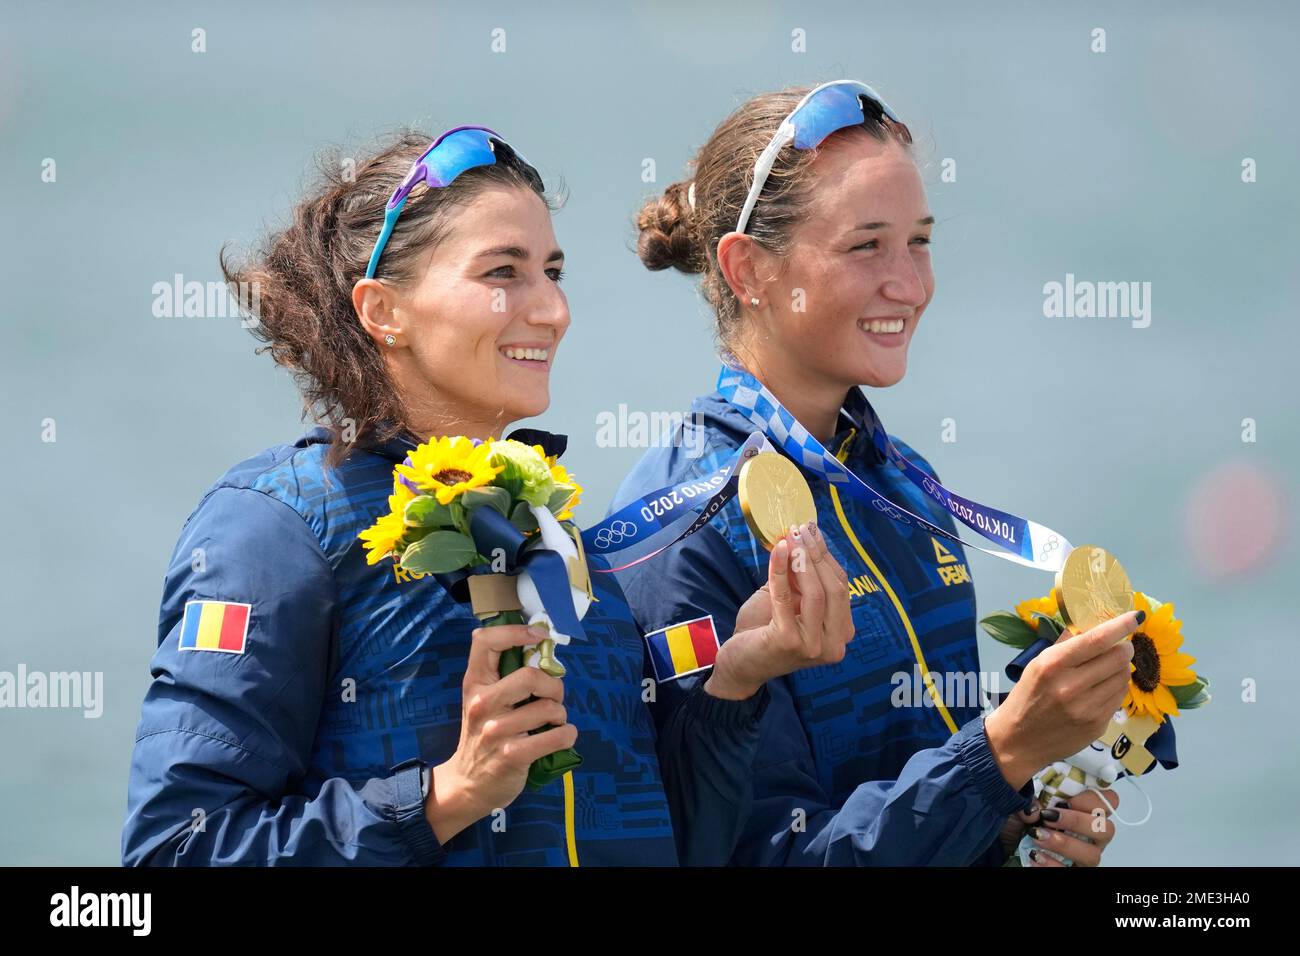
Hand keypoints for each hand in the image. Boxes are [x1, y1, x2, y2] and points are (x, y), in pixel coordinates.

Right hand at [425, 624, 578, 842]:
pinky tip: (560, 737)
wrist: (468, 784)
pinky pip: (558, 736)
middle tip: (552, 698)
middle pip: (530, 676)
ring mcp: (496, 731)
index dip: (516, 631)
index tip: (539, 636)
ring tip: (552, 723)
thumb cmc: (483, 735)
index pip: (485, 641)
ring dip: (561, 716)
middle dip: (553, 686)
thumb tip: (544, 648)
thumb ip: (503, 676)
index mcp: (474, 683)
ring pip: (549, 708)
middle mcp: (482, 703)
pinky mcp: (513, 756)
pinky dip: (567, 735)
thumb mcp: (482, 701)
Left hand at [705, 521, 853, 699]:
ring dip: (802, 559)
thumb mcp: (789, 601)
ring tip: (790, 536)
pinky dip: (781, 571)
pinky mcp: (789, 642)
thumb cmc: (764, 631)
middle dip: (817, 554)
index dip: (827, 557)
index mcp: (842, 633)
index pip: (842, 587)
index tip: (812, 532)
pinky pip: (785, 597)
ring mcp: (815, 646)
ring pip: (816, 592)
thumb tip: (801, 539)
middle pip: (834, 588)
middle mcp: (835, 644)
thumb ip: (800, 578)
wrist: (740, 665)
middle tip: (801, 529)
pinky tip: (778, 551)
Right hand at [984, 610, 1142, 789]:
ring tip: (1108, 668)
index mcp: (1053, 665)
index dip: (1121, 625)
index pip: (1097, 640)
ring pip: (1123, 677)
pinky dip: (1116, 686)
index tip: (1136, 616)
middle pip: (1118, 658)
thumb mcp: (1037, 665)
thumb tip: (1092, 622)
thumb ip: (1065, 644)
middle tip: (1120, 645)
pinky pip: (1120, 697)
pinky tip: (1103, 687)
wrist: (1018, 741)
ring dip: (1122, 667)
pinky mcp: (1098, 725)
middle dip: (1124, 647)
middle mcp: (1071, 686)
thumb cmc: (1026, 697)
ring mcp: (1087, 709)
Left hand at [1024, 790, 1119, 866]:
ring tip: (1037, 836)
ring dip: (1064, 844)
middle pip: (1107, 829)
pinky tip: (1035, 855)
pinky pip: (1073, 873)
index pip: (1109, 800)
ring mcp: (1086, 856)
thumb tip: (1034, 810)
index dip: (1092, 799)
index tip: (1064, 801)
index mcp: (1086, 810)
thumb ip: (1033, 798)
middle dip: (1077, 822)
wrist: (1008, 839)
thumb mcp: (1026, 799)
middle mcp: (1092, 835)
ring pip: (1094, 855)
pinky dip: (1052, 865)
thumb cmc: (1024, 816)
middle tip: (1047, 818)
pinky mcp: (1074, 870)